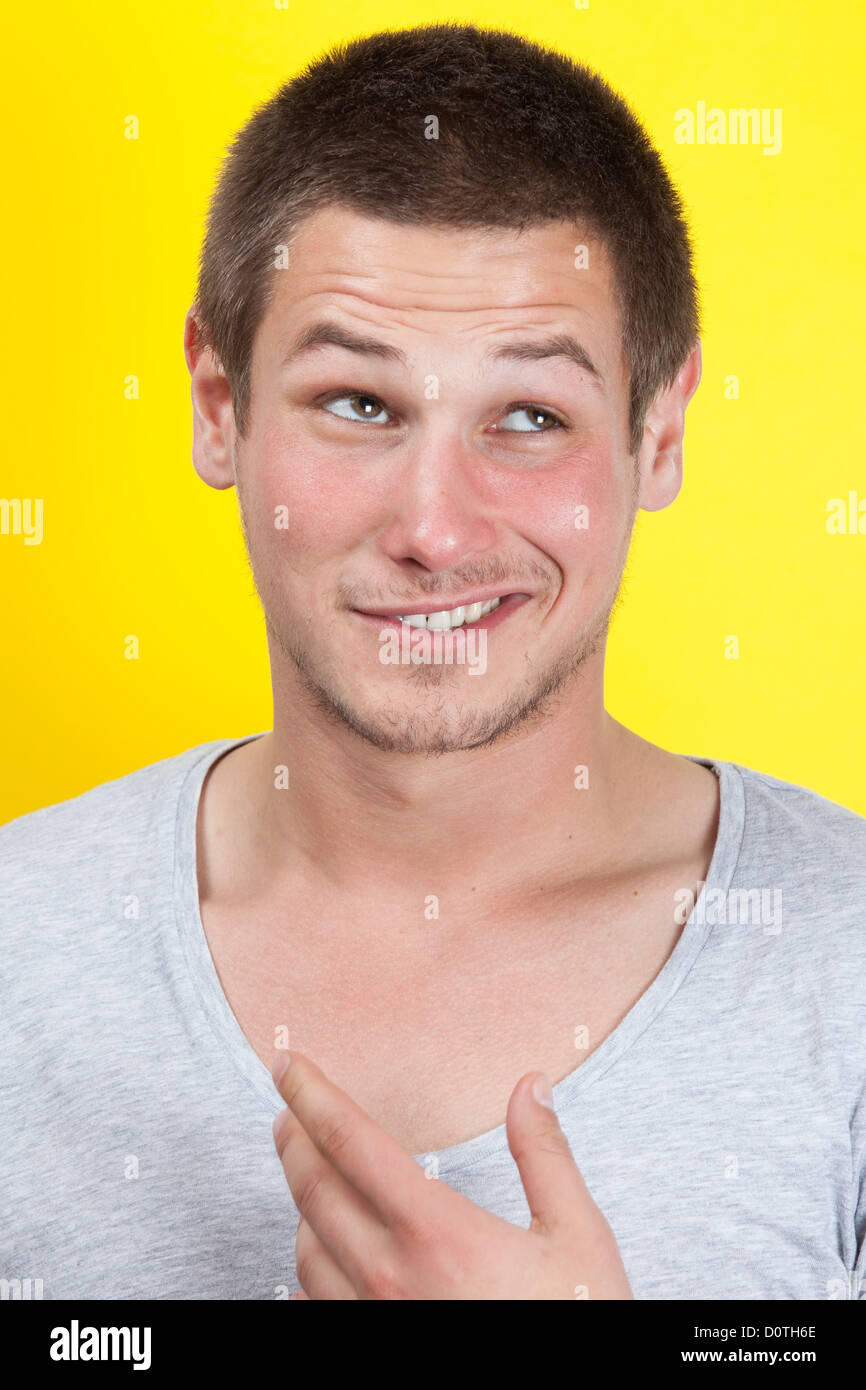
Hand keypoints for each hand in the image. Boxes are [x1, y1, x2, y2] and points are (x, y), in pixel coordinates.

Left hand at [271, 1050, 633, 1299]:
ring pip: (305, 1249)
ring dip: (301, 1202)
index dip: (311, 1095)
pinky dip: (308, 1268)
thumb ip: (545, 1157)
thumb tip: (529, 1088)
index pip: (351, 1144)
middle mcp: (390, 1278)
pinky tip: (316, 1255)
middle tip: (287, 1108)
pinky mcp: (369, 1353)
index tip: (288, 1064)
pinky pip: (317, 1305)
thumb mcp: (578, 1239)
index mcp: (437, 1233)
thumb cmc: (575, 1324)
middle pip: (314, 1190)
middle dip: (294, 1139)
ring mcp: (373, 1322)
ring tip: (309, 1173)